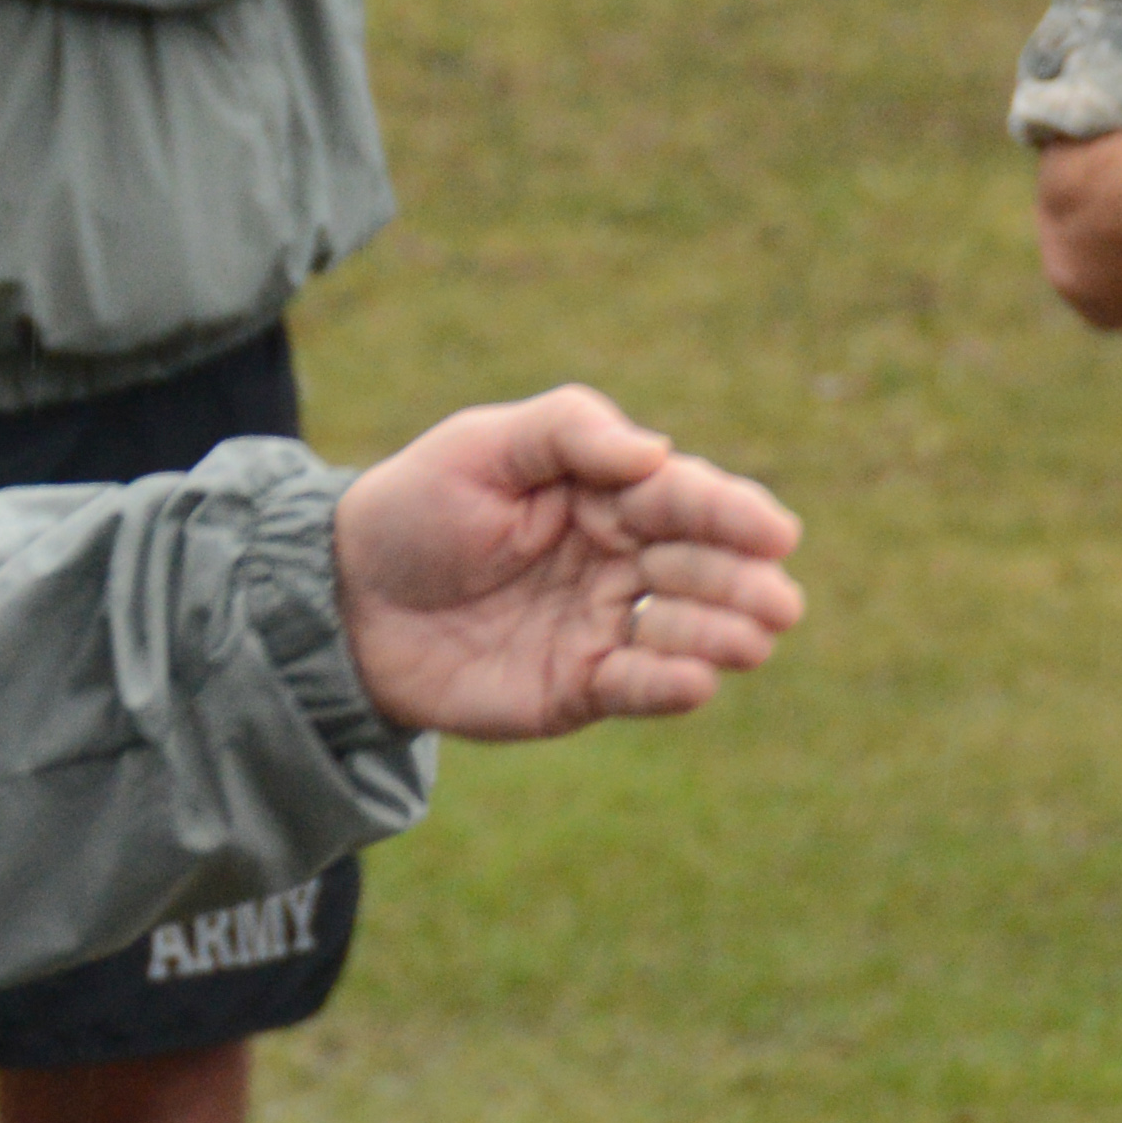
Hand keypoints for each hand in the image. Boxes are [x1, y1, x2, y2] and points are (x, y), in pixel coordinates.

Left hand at [333, 387, 803, 737]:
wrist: (346, 598)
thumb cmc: (418, 507)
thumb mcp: (482, 445)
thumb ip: (568, 433)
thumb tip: (656, 453)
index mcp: (610, 494)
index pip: (688, 499)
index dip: (734, 513)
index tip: (775, 531)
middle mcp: (623, 560)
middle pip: (705, 568)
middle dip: (743, 582)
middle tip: (773, 598)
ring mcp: (606, 626)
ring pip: (689, 632)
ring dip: (723, 634)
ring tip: (746, 638)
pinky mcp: (581, 687)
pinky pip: (640, 689)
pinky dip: (672, 685)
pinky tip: (693, 680)